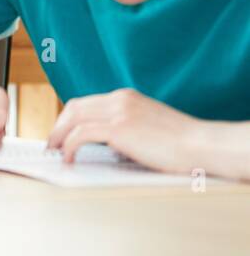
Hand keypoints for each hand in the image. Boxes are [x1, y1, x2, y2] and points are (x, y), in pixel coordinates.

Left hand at [47, 88, 207, 173]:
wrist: (202, 145)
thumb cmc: (181, 143)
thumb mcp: (149, 126)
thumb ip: (127, 127)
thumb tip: (107, 144)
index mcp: (126, 97)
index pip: (86, 103)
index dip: (69, 119)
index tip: (61, 134)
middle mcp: (119, 99)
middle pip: (74, 108)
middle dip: (59, 126)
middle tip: (52, 144)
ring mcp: (118, 112)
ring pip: (73, 119)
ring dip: (59, 136)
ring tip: (56, 152)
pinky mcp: (119, 128)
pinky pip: (81, 135)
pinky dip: (69, 146)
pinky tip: (69, 158)